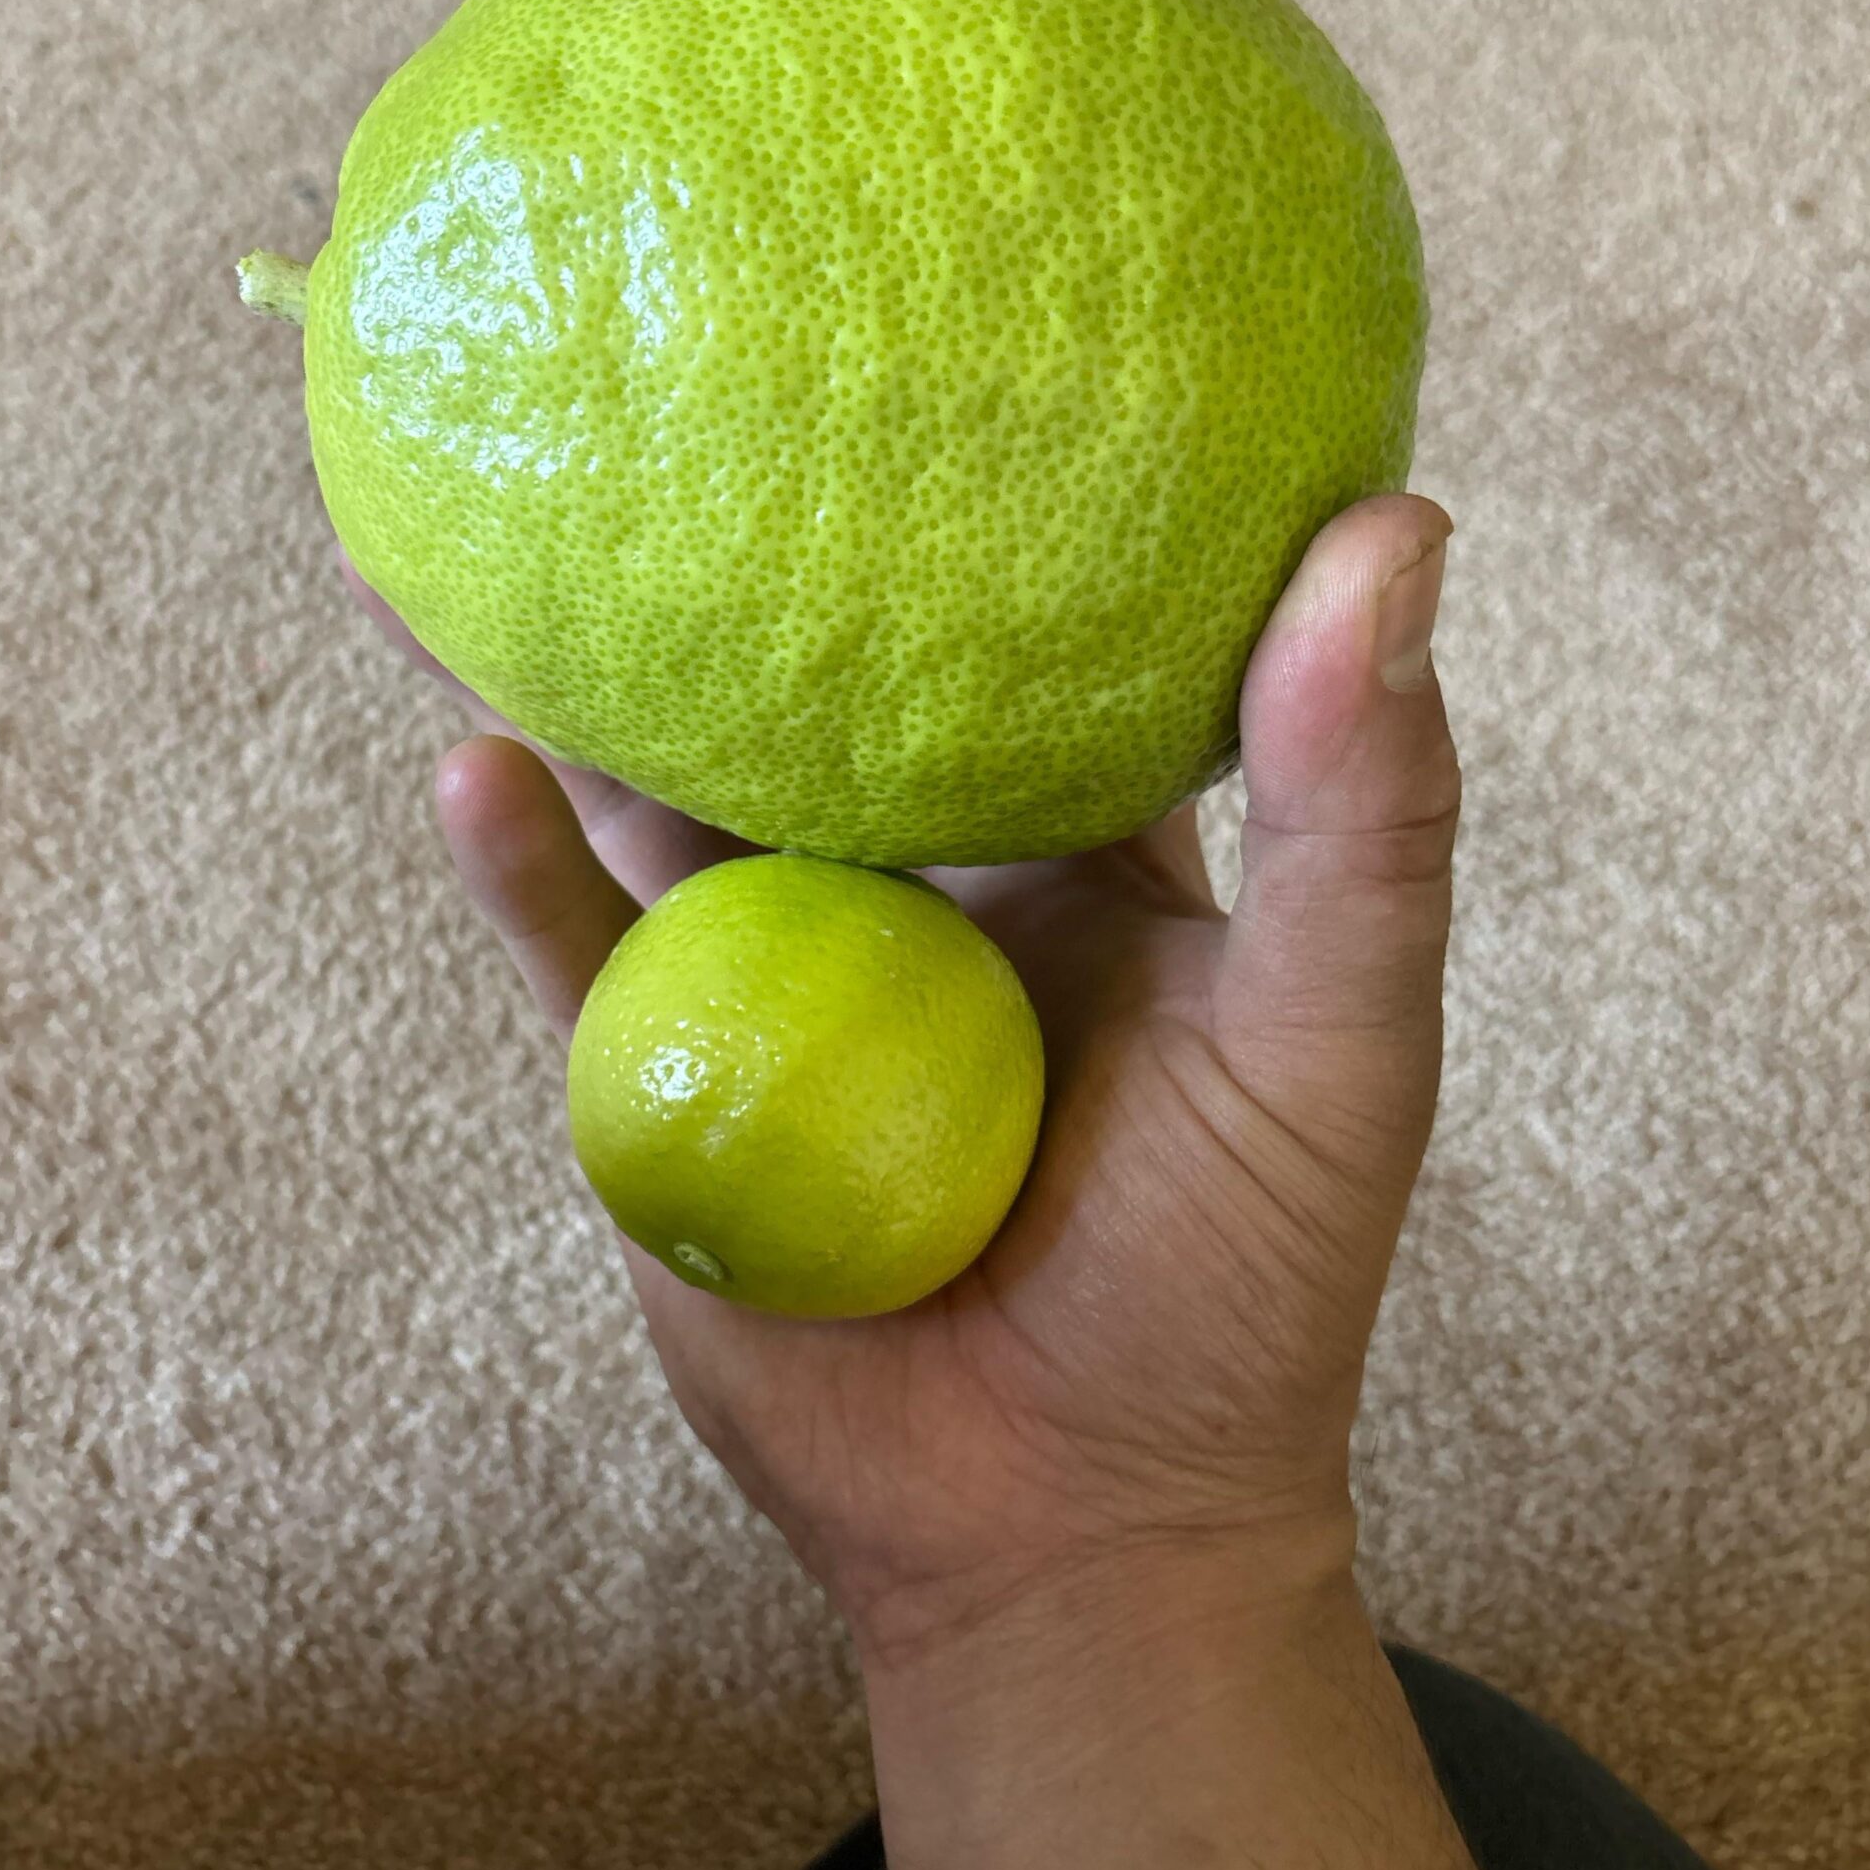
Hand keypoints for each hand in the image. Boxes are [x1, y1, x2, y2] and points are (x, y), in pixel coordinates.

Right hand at [348, 491, 1456, 1664]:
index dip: (977, 507)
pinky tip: (472, 763)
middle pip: (806, 701)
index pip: (1020, 645)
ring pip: (659, 799)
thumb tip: (1397, 525)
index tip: (929, 339)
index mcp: (1074, 857)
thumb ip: (1367, 804)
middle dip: (734, 564)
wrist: (1075, 1531)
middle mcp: (916, 897)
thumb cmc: (1238, 1286)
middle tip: (665, 378)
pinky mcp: (673, 1098)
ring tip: (493, 522)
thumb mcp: (1340, 1030)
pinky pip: (579, 958)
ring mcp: (779, 989)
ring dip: (577, 677)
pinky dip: (520, 867)